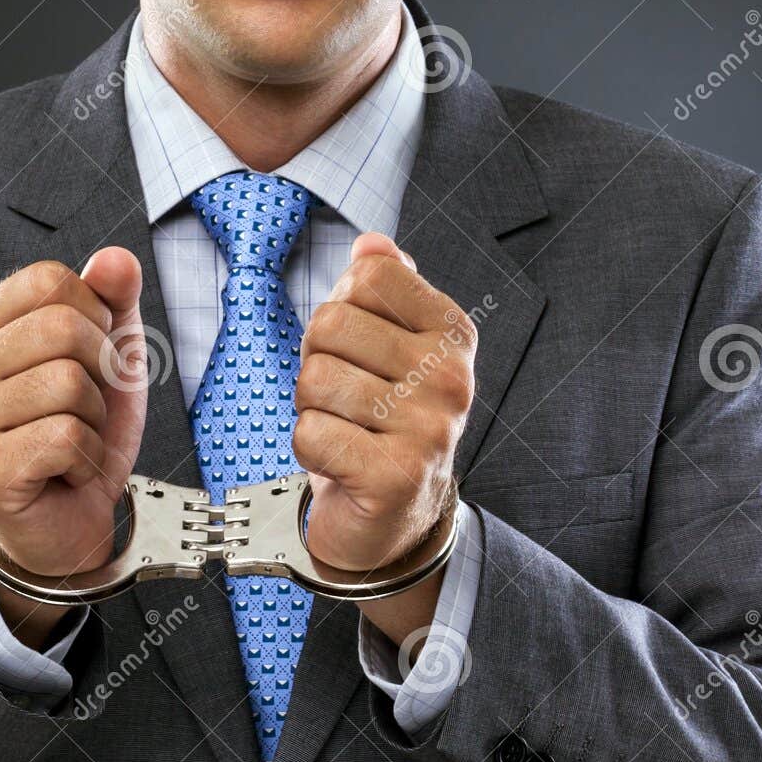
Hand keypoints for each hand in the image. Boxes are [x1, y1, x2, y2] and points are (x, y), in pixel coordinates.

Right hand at [0, 251, 147, 601]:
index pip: (50, 280)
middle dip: (101, 371)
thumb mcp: (108, 356)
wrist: (65, 523)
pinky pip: (67, 437)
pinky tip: (65, 473)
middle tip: (85, 409)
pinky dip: (88, 459)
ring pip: (70, 384)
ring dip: (96, 421)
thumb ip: (113, 300)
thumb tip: (115, 259)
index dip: (95, 316)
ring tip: (72, 443)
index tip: (89, 357)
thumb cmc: (81, 430)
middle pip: (63, 327)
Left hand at [293, 232, 475, 577]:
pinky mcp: (394, 476)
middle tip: (343, 397)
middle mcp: (451, 377)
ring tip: (344, 429)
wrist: (395, 518)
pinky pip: (310, 433)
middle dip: (317, 359)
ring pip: (315, 378)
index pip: (368, 276)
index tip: (357, 348)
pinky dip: (309, 449)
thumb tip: (372, 243)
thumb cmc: (384, 421)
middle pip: (332, 323)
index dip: (340, 308)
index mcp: (452, 333)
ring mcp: (428, 429)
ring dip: (311, 408)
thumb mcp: (392, 346)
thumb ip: (386, 289)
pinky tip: (340, 462)